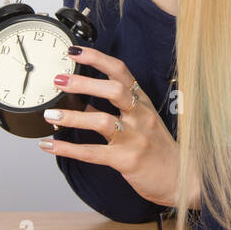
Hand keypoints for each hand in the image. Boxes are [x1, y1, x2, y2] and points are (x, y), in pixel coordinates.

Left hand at [38, 46, 198, 207]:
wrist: (180, 178)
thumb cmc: (157, 148)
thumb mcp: (140, 121)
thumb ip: (112, 110)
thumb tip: (79, 101)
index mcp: (141, 102)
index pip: (120, 71)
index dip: (96, 58)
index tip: (74, 51)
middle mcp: (140, 115)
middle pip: (114, 90)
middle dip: (84, 83)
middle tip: (59, 79)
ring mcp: (134, 138)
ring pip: (102, 121)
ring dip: (73, 117)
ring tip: (50, 114)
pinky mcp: (126, 160)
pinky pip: (92, 153)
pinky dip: (68, 148)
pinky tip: (49, 145)